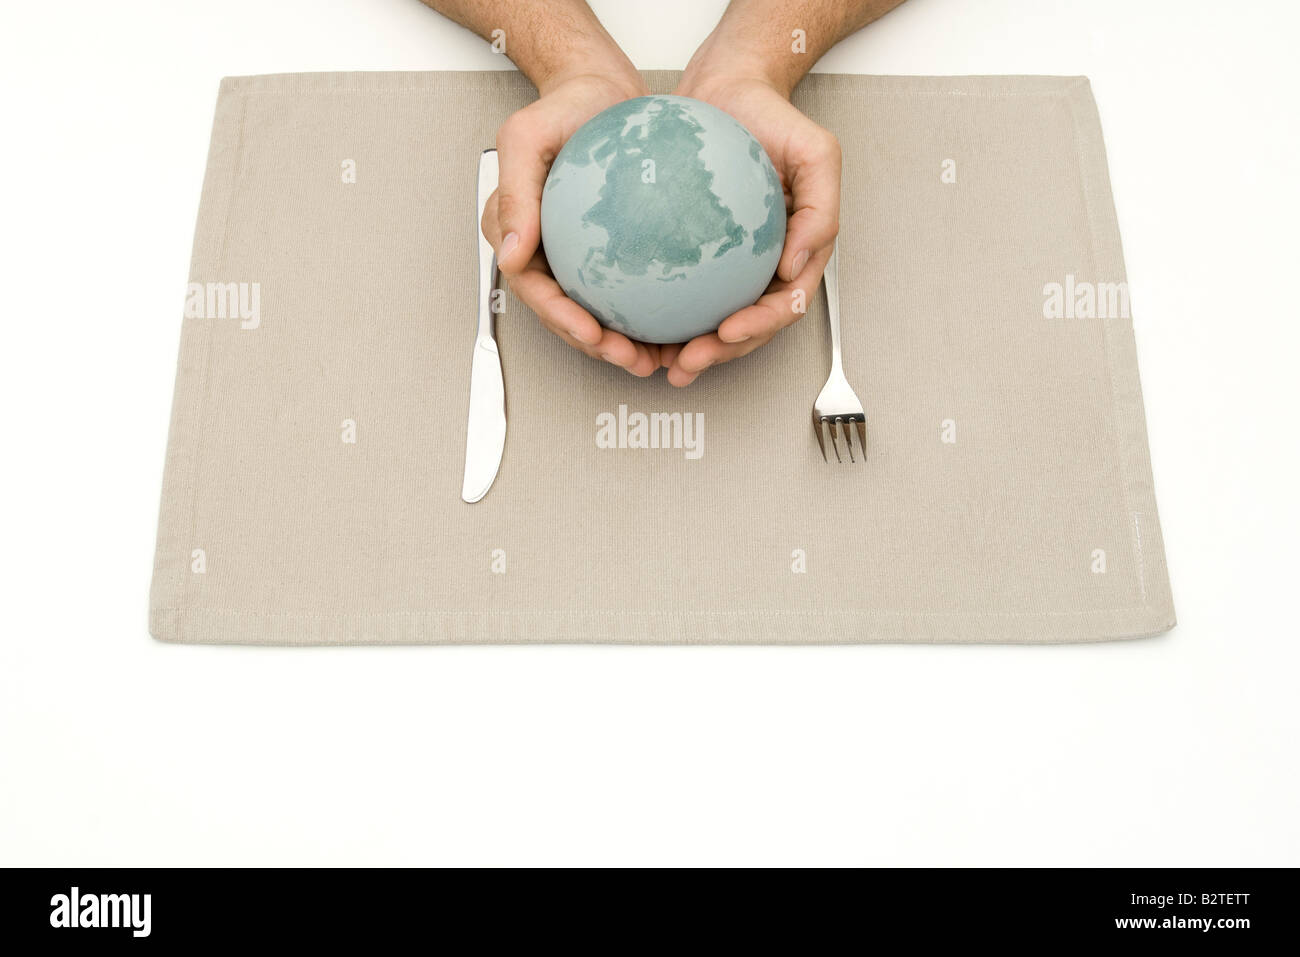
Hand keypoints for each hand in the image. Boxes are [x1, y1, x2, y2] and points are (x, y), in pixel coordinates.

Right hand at [481, 71, 661, 376]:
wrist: (603, 91)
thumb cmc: (563, 107)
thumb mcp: (526, 137)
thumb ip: (515, 194)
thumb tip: (510, 257)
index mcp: (516, 235)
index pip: (534, 290)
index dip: (561, 320)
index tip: (591, 334)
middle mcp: (544, 254)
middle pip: (566, 314)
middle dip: (596, 345)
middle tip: (630, 359)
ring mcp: (578, 256)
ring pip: (599, 311)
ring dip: (624, 342)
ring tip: (657, 359)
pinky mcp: (612, 252)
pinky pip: (632, 287)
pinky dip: (651, 311)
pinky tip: (681, 325)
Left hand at [662, 72, 841, 386]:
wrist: (728, 88)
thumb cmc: (775, 117)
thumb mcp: (817, 152)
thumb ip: (820, 209)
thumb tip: (796, 267)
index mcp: (798, 253)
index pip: (784, 305)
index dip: (758, 328)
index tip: (727, 331)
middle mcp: (764, 267)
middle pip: (746, 327)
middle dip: (718, 354)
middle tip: (685, 364)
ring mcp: (729, 264)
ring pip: (710, 319)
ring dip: (687, 349)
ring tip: (656, 363)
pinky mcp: (694, 254)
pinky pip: (676, 288)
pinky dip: (659, 312)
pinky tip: (632, 324)